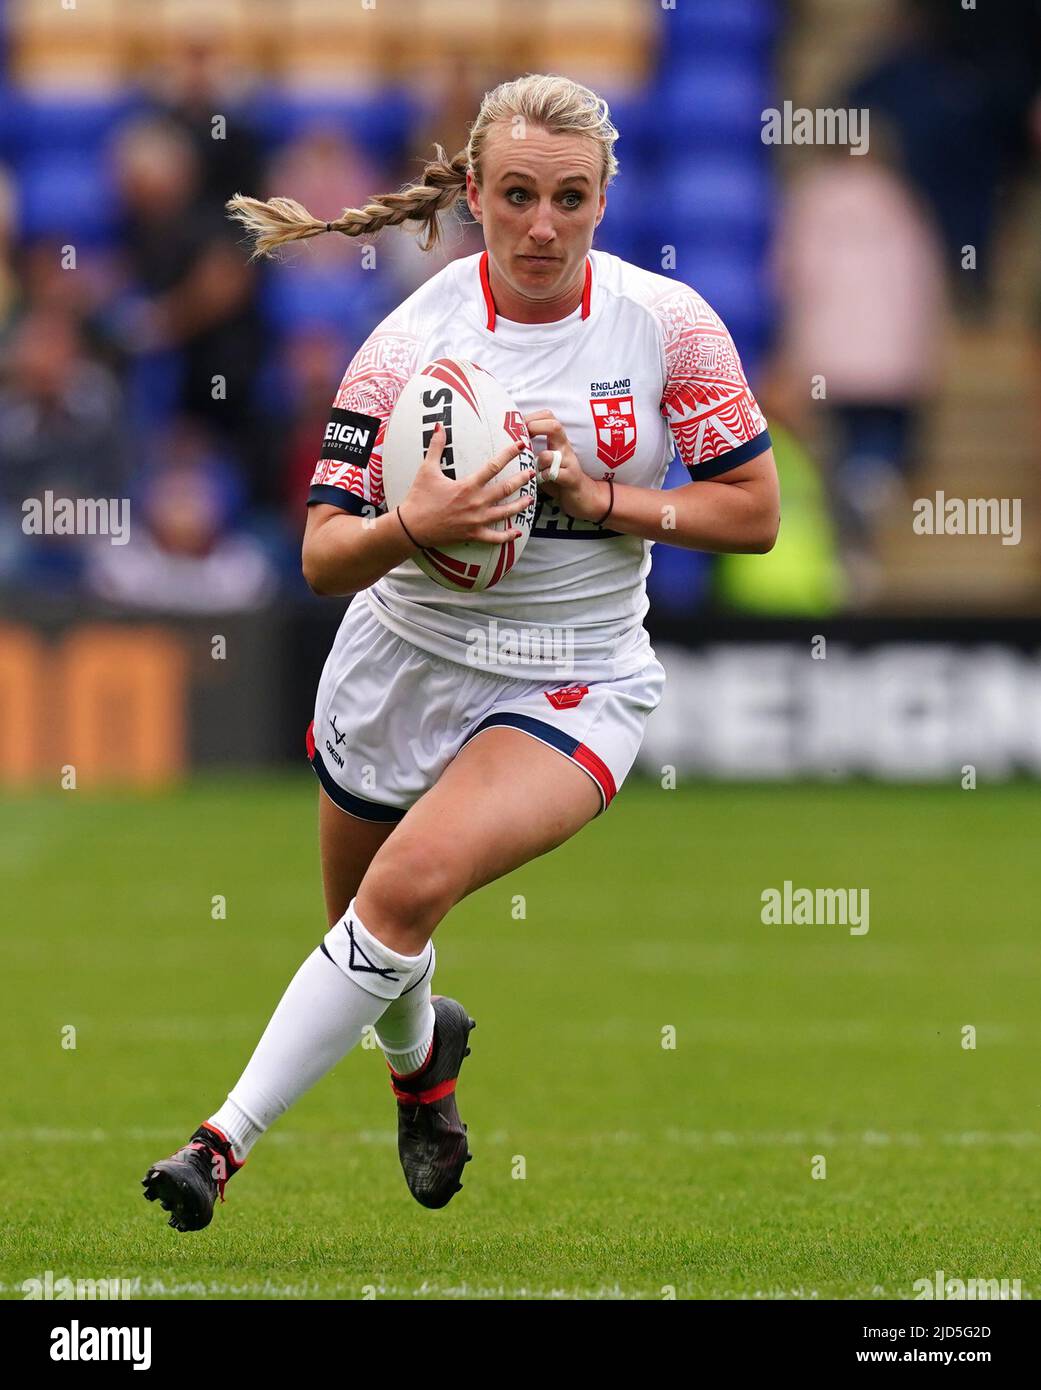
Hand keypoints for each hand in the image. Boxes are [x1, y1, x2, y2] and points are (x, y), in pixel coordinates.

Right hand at [397, 424, 535, 548]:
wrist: (411, 527)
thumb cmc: (419, 498)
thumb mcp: (427, 470)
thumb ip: (436, 447)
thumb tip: (438, 426)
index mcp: (467, 486)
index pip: (493, 466)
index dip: (508, 454)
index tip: (520, 445)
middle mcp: (476, 503)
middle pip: (505, 489)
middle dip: (520, 479)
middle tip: (532, 472)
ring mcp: (476, 521)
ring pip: (505, 513)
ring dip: (519, 505)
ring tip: (530, 499)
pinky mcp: (473, 535)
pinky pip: (494, 538)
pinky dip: (507, 536)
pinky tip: (517, 532)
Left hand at [524, 410, 609, 522]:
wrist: (579, 493)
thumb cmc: (556, 474)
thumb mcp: (544, 456)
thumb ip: (532, 446)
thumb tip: (505, 437)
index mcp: (557, 439)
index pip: (548, 416)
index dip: (531, 417)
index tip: (517, 426)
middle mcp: (564, 447)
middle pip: (554, 426)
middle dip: (535, 428)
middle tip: (523, 440)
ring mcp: (568, 462)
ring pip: (550, 454)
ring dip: (537, 460)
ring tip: (532, 468)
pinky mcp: (571, 477)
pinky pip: (555, 474)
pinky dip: (544, 476)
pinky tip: (540, 479)